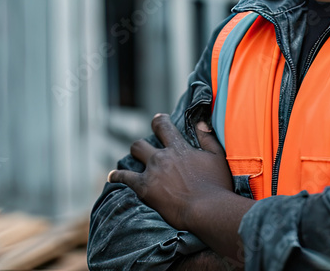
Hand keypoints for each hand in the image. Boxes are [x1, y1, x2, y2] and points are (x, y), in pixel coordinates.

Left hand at [108, 114, 234, 230]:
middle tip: (144, 149)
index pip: (163, 126)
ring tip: (130, 161)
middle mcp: (162, 156)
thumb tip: (200, 122)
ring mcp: (152, 172)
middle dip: (141, 145)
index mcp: (179, 148)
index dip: (159, 121)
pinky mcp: (144, 188)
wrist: (208, 210)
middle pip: (141, 143)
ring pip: (134, 153)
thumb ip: (208, 137)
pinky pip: (124, 177)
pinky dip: (116, 176)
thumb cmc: (216, 185)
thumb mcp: (217, 157)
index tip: (158, 120)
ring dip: (132, 156)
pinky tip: (112, 176)